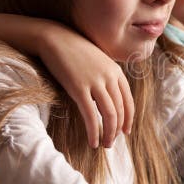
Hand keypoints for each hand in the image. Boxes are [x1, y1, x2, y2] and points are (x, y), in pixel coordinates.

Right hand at [38, 24, 132, 148]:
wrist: (55, 38)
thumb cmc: (74, 51)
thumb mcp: (98, 62)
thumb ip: (106, 78)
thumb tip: (107, 100)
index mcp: (116, 72)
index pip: (129, 101)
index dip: (129, 119)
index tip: (125, 132)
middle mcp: (110, 77)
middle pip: (120, 110)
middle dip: (117, 130)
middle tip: (111, 142)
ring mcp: (95, 82)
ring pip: (109, 115)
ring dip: (108, 134)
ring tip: (104, 145)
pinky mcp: (78, 88)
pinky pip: (90, 115)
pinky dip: (93, 131)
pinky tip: (92, 142)